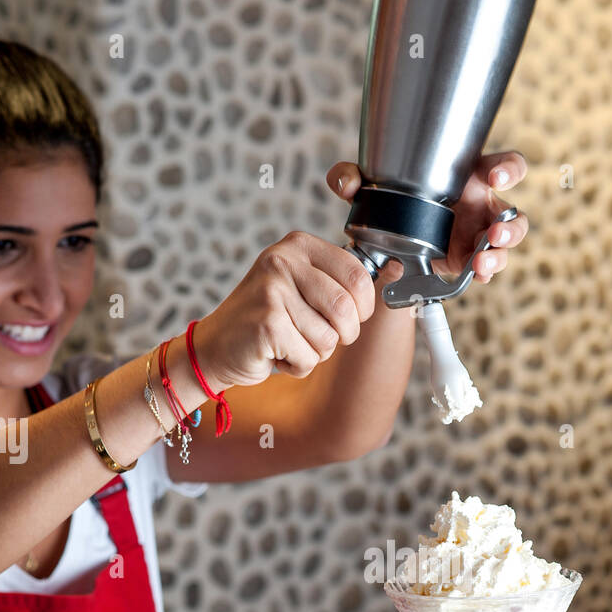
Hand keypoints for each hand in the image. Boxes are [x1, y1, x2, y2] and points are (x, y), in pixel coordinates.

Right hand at [194, 231, 377, 384]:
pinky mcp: (266, 323)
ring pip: (329, 338)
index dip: (362, 308)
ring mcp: (272, 290)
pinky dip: (295, 366)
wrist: (215, 348)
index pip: (359, 275)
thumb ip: (340, 282)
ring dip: (314, 352)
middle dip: (340, 336)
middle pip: (347, 310)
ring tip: (286, 341)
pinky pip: (309, 357)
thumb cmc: (266, 321)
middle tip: (313, 335)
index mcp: (298, 245)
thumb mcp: (303, 288)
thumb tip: (396, 272)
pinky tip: (273, 352)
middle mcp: (283, 260)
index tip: (345, 316)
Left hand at [328, 151, 528, 285]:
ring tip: (482, 262)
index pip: (503, 167)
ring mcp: (478, 237)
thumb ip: (353, 177)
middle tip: (492, 234)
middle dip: (509, 225)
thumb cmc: (391, 202)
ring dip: (500, 253)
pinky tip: (476, 276)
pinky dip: (485, 273)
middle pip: (512, 212)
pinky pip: (488, 268)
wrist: (386, 246)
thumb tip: (347, 182)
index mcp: (469, 177)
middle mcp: (479, 206)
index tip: (496, 179)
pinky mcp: (470, 262)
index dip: (508, 170)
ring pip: (506, 243)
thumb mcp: (370, 187)